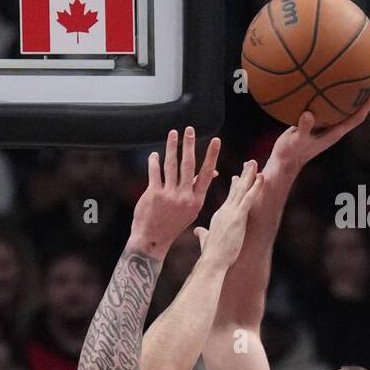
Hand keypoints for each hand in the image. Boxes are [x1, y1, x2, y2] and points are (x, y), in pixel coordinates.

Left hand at [129, 127, 220, 253]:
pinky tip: (155, 155)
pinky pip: (155, 173)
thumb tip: (213, 171)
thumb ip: (199, 188)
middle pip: (189, 165)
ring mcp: (169, 195)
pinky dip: (154, 162)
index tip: (216, 140)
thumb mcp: (190, 209)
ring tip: (173, 134)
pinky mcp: (154, 195)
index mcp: (196, 200)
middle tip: (189, 129)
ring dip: (172, 147)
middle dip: (189, 145)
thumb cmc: (172, 223)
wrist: (152, 239)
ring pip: (171, 165)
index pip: (206, 173)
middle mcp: (184, 196)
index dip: (211, 155)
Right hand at [194, 160, 262, 269]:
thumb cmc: (211, 254)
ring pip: (242, 190)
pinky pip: (248, 198)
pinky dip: (255, 187)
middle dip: (244, 175)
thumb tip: (197, 231)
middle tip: (250, 162)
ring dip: (249, 175)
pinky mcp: (238, 217)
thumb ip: (202, 233)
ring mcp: (231, 212)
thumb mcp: (206, 240)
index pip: (229, 197)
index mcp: (219, 215)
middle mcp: (224, 211)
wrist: (212, 260)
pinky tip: (261, 177)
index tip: (238, 177)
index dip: (235, 186)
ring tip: (254, 162)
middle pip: (236, 189)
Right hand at [266, 89, 369, 176]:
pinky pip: (322, 108)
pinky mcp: (312, 123)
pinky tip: (319, 85)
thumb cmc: (291, 153)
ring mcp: (322, 126)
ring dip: (344, 96)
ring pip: (338, 109)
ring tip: (348, 79)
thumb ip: (304, 128)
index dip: (367, 105)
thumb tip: (308, 114)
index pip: (356, 118)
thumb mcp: (297, 141)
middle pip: (352, 112)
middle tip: (367, 80)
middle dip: (361, 98)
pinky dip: (323, 97)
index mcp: (334, 133)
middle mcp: (331, 128)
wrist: (283, 160)